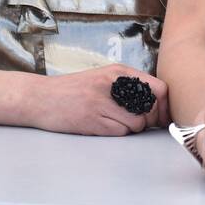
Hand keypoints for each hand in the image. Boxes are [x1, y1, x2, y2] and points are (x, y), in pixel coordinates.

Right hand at [32, 64, 169, 134]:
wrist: (39, 98)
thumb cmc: (73, 90)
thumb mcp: (103, 78)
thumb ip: (128, 86)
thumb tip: (156, 104)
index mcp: (118, 72)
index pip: (159, 88)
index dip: (165, 106)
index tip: (162, 116)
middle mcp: (112, 84)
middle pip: (150, 109)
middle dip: (148, 120)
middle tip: (138, 122)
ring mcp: (102, 102)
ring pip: (136, 124)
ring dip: (130, 128)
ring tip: (114, 122)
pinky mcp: (92, 120)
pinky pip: (119, 132)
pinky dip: (116, 133)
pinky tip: (102, 125)